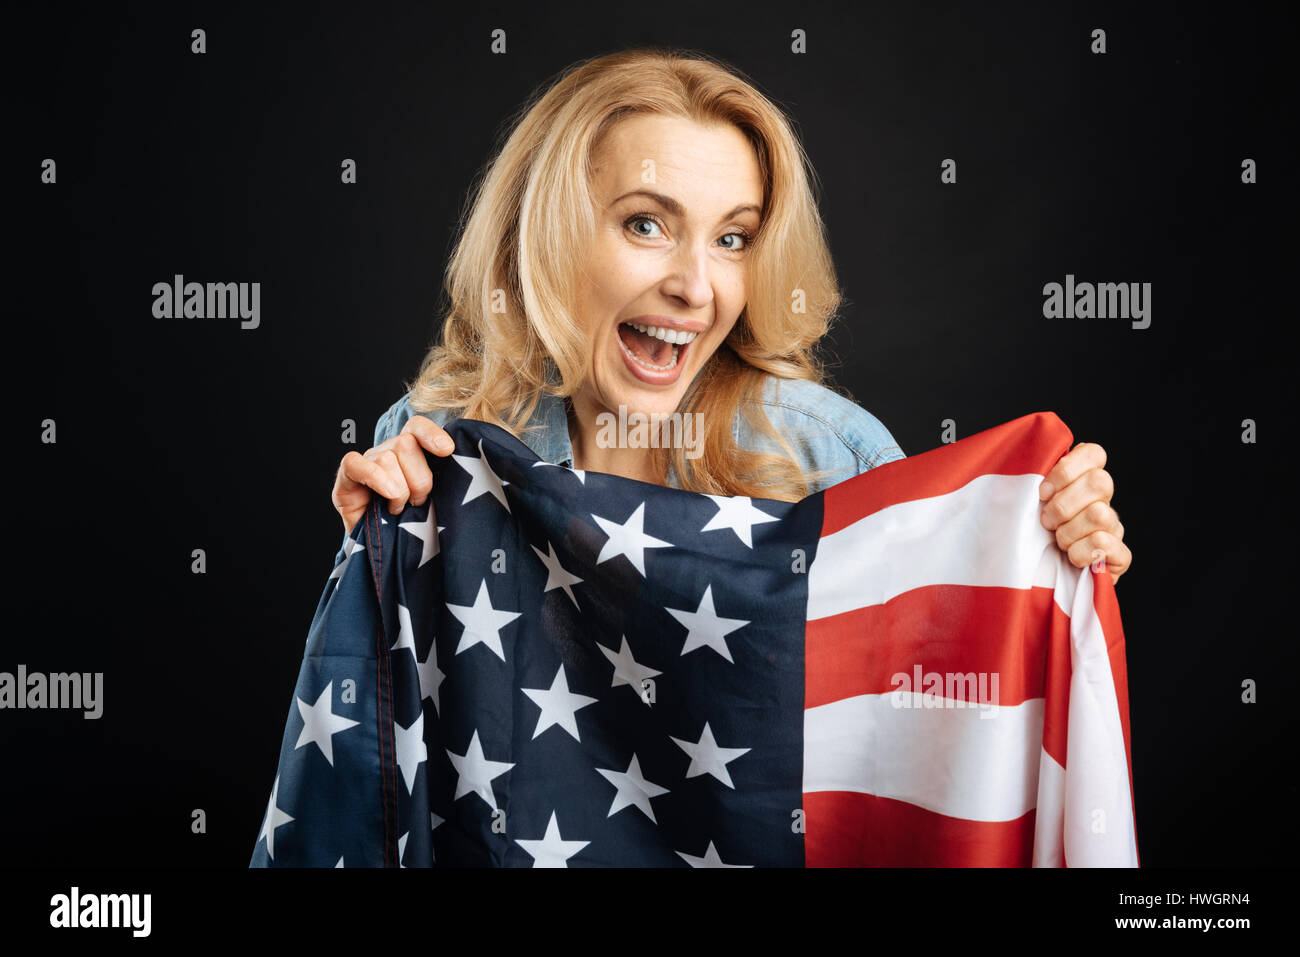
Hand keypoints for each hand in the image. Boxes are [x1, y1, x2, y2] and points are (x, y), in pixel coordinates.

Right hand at [331, 415, 454, 534]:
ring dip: (399, 490)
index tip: (448, 451)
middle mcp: (387, 452)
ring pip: (387, 458)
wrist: (387, 552)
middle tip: (418, 502)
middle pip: (406, 443)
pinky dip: (375, 478)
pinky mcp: (345, 480)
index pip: (417, 427)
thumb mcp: (437, 499)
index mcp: (410, 451)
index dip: (431, 434)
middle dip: (419, 478)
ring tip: (398, 509)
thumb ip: (447, 479)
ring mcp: (365, 463)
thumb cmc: (415, 523)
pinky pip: (355, 464)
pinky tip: (387, 496)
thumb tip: (461, 460)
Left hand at [1038, 442, 1129, 585]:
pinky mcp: (1120, 556)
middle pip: (1100, 482)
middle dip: (1064, 505)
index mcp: (1082, 482)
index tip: (1042, 491)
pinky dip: (1081, 552)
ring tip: (1058, 543)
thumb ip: (1030, 484)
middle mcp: (1103, 500)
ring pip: (1100, 514)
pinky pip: (1106, 544)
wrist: (1038, 581)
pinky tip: (1071, 558)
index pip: (1094, 453)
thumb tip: (1024, 466)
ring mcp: (1114, 527)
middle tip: (1046, 522)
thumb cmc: (1028, 537)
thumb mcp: (1026, 507)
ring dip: (1069, 532)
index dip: (1067, 470)